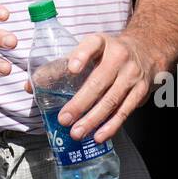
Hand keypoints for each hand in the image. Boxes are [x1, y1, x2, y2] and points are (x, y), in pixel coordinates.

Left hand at [25, 34, 159, 143]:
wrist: (146, 50)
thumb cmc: (108, 53)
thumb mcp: (89, 49)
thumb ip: (62, 65)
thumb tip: (32, 87)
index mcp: (101, 42)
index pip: (91, 45)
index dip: (81, 55)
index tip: (71, 67)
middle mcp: (119, 56)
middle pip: (99, 81)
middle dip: (80, 102)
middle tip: (64, 119)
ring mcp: (132, 75)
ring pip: (111, 100)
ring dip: (93, 119)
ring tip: (77, 132)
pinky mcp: (141, 91)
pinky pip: (124, 111)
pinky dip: (111, 125)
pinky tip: (98, 136)